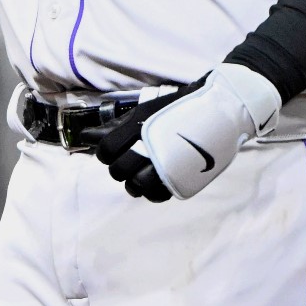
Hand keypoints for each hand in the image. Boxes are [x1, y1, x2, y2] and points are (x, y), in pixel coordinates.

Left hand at [84, 63, 281, 201]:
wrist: (219, 109)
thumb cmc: (177, 109)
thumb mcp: (143, 112)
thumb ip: (115, 129)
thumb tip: (86, 137)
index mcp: (139, 127)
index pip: (106, 150)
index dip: (104, 153)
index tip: (112, 151)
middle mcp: (151, 148)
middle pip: (118, 170)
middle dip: (118, 167)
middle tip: (127, 160)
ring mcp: (167, 166)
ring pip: (134, 187)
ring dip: (132, 181)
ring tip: (140, 173)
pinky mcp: (182, 179)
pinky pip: (156, 195)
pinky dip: (150, 191)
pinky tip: (153, 181)